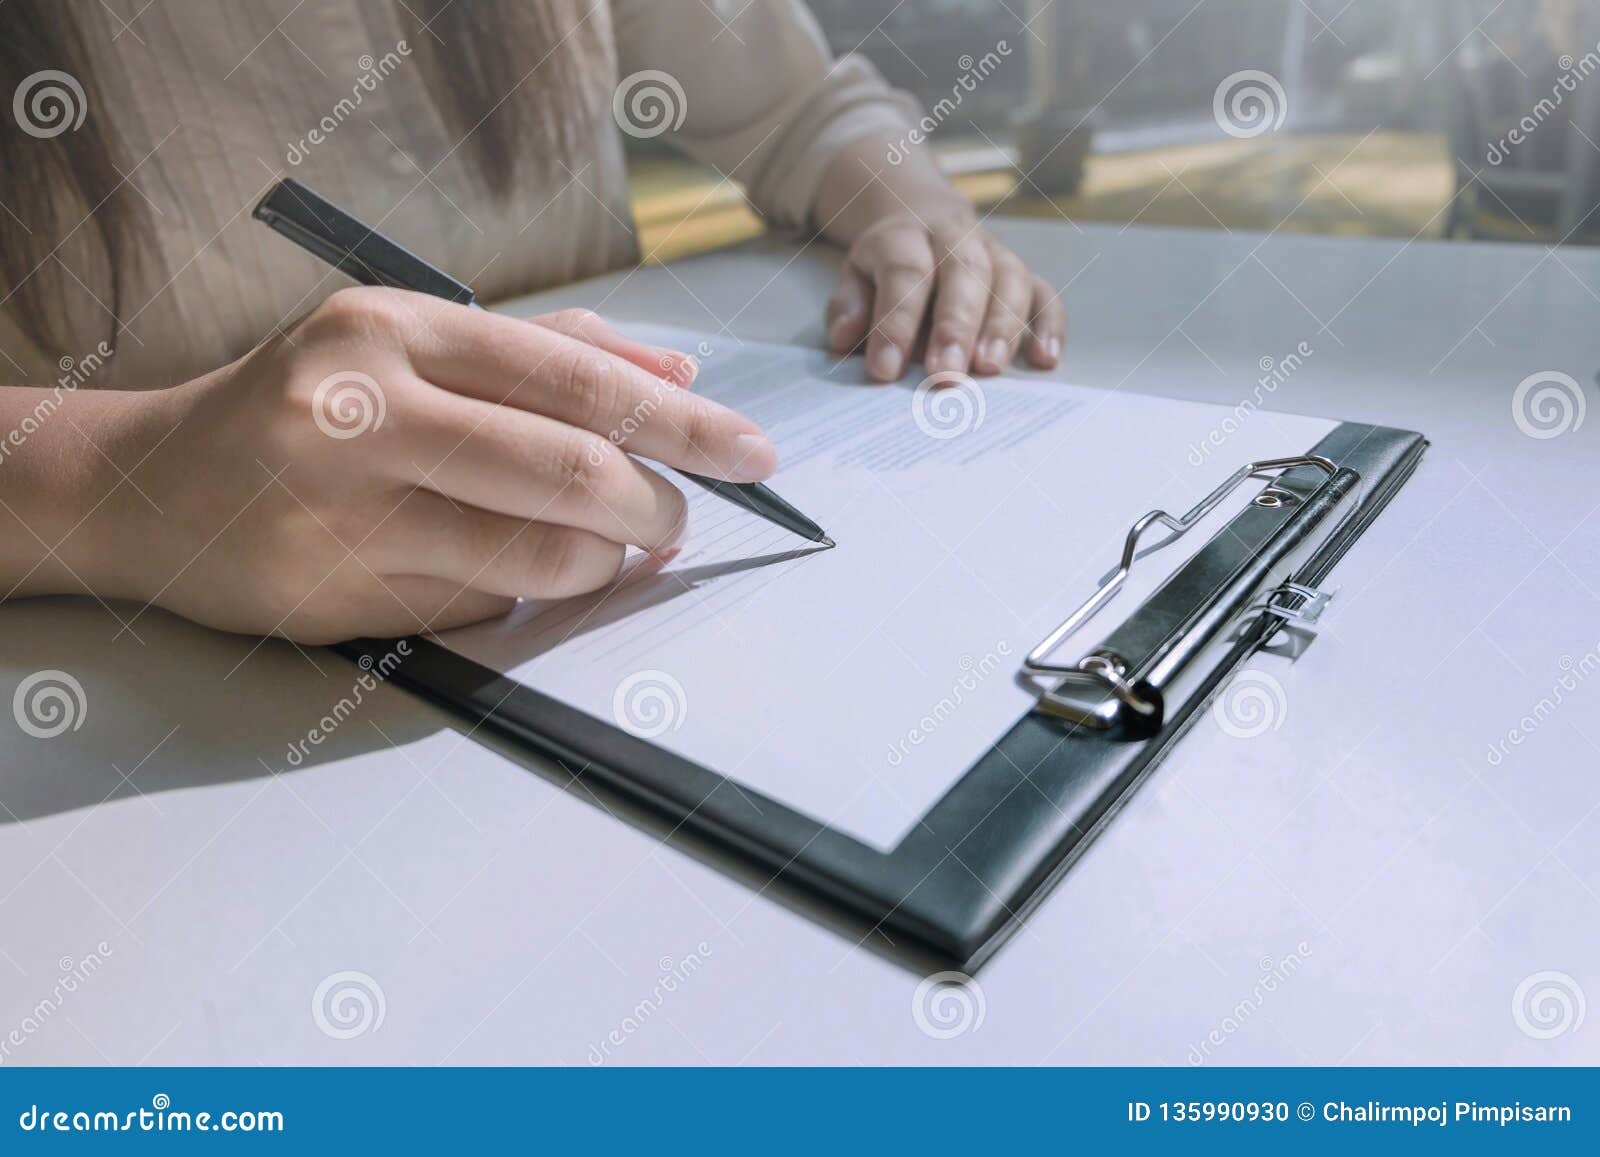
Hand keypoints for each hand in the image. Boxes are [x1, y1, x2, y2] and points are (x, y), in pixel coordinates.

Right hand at [101, 290, 775, 642]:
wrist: (153, 485)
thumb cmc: (310, 403)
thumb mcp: (415, 341)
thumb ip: (549, 349)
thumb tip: (679, 369)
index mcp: (392, 330)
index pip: (576, 378)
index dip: (684, 422)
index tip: (754, 453)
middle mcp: (360, 411)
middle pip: (569, 470)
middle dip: (656, 504)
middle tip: (678, 517)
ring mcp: (339, 512)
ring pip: (535, 558)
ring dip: (602, 564)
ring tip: (606, 549)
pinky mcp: (329, 598)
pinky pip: (478, 611)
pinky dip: (521, 600)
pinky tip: (505, 574)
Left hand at [824, 212, 1066, 382]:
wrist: (921, 215)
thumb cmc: (886, 264)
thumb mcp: (853, 276)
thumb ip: (849, 306)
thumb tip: (844, 338)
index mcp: (905, 236)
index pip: (903, 273)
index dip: (894, 322)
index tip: (885, 371)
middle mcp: (955, 238)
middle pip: (963, 272)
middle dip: (955, 325)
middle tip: (946, 374)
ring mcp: (994, 253)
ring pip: (1009, 280)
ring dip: (1002, 326)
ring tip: (989, 370)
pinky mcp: (1022, 273)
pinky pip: (1045, 294)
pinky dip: (1049, 326)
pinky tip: (1045, 360)